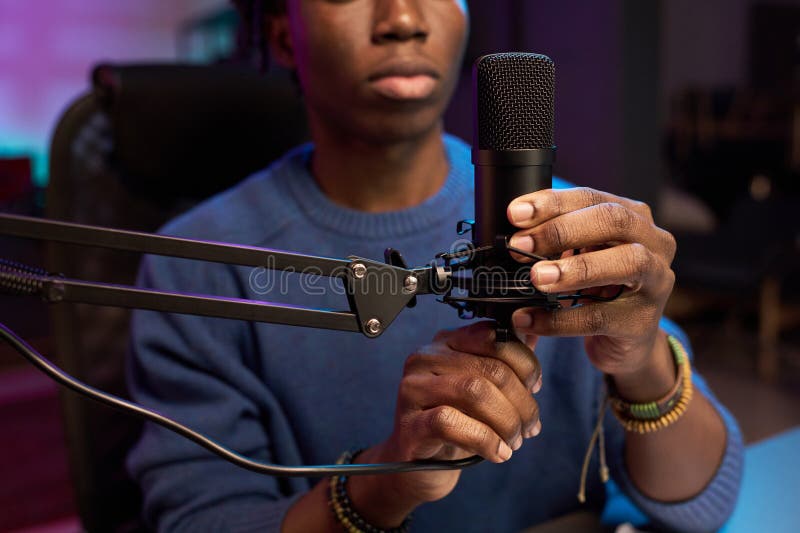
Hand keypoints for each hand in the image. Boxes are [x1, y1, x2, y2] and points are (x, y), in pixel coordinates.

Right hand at [352, 321, 540, 520]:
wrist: (420, 466)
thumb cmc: (456, 422)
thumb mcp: (484, 388)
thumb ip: (506, 360)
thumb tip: (535, 332)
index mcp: (447, 341)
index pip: (493, 336)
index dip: (525, 363)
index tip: (535, 388)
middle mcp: (426, 357)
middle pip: (490, 369)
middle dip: (522, 402)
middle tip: (530, 427)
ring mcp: (413, 389)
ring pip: (474, 392)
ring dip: (507, 422)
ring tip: (515, 442)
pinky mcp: (409, 423)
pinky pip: (451, 423)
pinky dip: (485, 440)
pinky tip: (498, 453)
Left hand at [506, 188, 676, 395]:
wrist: (624, 342)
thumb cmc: (598, 288)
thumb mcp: (581, 256)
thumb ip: (557, 241)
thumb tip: (512, 233)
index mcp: (634, 217)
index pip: (592, 198)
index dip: (552, 203)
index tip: (515, 214)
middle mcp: (654, 243)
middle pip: (613, 221)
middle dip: (562, 230)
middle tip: (520, 245)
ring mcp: (656, 282)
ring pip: (625, 263)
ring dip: (574, 269)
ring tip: (535, 277)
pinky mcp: (643, 322)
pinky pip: (600, 317)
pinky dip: (560, 320)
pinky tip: (530, 320)